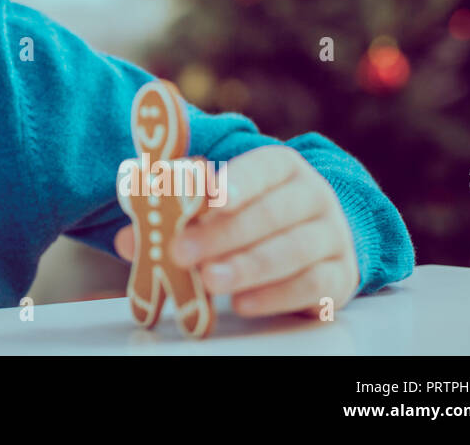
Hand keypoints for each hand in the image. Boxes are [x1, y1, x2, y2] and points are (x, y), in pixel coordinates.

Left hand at [114, 145, 359, 318]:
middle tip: (181, 251)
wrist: (317, 235)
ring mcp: (332, 237)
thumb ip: (175, 216)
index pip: (263, 167)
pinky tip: (242, 302)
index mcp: (281, 167)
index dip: (236, 181)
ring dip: (247, 267)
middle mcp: (313, 196)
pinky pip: (312, 286)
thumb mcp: (219, 205)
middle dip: (224, 233)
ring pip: (294, 250)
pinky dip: (275, 296)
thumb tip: (128, 241)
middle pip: (273, 212)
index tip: (208, 197)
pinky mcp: (341, 277)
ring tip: (208, 280)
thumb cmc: (254, 214)